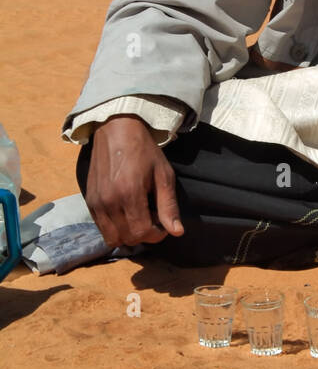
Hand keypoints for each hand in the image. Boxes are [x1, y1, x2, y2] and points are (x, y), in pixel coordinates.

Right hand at [85, 115, 184, 248]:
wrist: (116, 130)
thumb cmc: (144, 151)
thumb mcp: (163, 175)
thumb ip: (168, 206)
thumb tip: (177, 232)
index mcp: (129, 193)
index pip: (142, 232)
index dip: (156, 234)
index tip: (163, 223)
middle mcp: (108, 201)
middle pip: (127, 238)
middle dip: (144, 234)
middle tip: (152, 217)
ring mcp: (96, 202)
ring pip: (112, 237)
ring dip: (128, 234)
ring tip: (138, 216)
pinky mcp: (89, 200)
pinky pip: (101, 228)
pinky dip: (115, 228)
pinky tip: (125, 212)